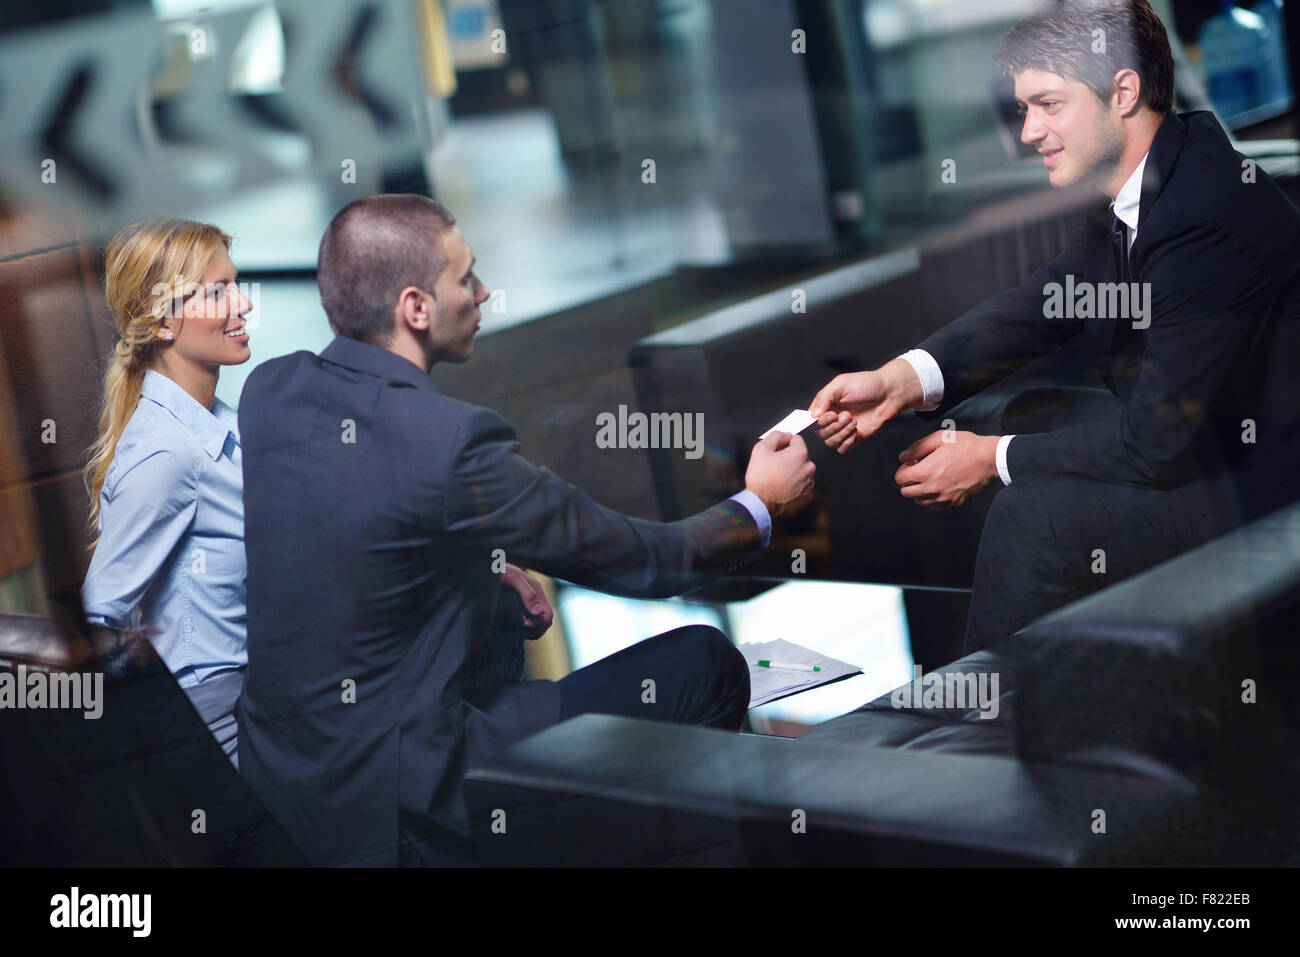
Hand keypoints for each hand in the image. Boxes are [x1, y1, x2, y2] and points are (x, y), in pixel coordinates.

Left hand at [502, 564, 552, 638]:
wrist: (487, 566)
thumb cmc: (498, 570)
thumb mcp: (512, 578)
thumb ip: (527, 594)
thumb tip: (538, 612)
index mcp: (537, 590)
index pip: (548, 615)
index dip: (538, 624)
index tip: (523, 623)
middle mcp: (535, 596)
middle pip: (546, 620)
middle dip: (536, 629)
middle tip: (521, 627)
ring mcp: (528, 601)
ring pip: (539, 622)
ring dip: (532, 630)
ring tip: (519, 628)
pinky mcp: (520, 604)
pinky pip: (530, 621)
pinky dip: (526, 629)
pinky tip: (515, 626)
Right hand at [744, 430, 815, 520]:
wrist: (761, 503)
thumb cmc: (761, 478)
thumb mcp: (761, 448)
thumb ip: (775, 436)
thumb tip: (784, 434)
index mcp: (800, 454)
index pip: (797, 439)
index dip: (784, 442)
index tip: (777, 450)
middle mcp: (808, 467)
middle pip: (800, 455)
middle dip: (789, 457)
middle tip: (774, 465)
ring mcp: (809, 483)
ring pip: (801, 470)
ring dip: (792, 471)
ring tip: (777, 478)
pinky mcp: (807, 495)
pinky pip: (802, 484)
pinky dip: (794, 484)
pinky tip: (782, 487)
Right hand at [810, 358, 924, 454]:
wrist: (889, 393)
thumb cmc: (866, 384)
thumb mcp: (841, 384)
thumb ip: (824, 397)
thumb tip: (813, 415)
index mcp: (826, 405)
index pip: (812, 419)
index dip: (819, 420)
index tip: (831, 414)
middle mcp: (832, 418)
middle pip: (820, 432)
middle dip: (833, 426)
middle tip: (847, 415)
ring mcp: (843, 429)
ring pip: (830, 442)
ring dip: (841, 433)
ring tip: (854, 421)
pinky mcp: (854, 438)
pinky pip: (842, 449)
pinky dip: (846, 443)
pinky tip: (856, 432)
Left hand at [894, 431, 999, 509]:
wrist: (991, 460)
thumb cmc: (967, 446)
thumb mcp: (940, 438)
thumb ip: (917, 447)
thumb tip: (903, 457)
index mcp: (926, 471)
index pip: (900, 478)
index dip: (904, 469)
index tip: (913, 463)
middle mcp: (932, 488)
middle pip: (906, 492)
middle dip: (908, 481)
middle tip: (919, 470)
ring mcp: (943, 499)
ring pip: (919, 501)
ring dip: (920, 490)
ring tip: (932, 477)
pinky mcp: (953, 504)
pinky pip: (934, 506)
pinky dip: (933, 498)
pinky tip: (942, 485)